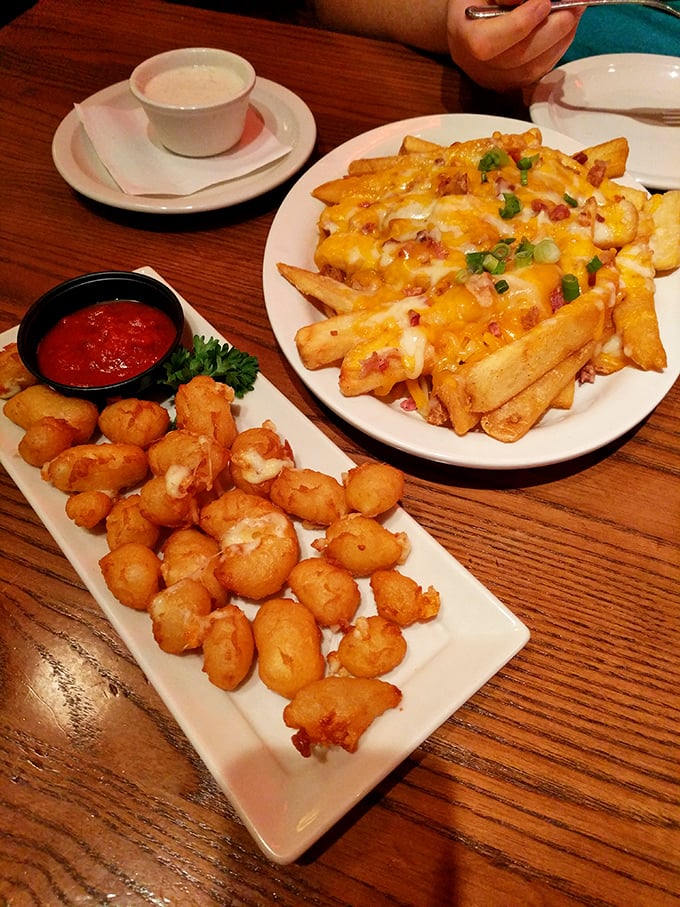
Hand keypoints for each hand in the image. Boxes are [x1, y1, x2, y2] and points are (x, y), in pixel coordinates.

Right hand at [446, 0, 583, 90]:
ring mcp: (497, 80)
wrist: (467, 25)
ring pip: (534, 68)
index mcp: (464, 38)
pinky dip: (559, 48)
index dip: (520, 23)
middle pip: (519, 58)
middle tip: (574, 5)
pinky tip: (565, 27)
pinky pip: (540, 71)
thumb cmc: (476, 1)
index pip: (488, 43)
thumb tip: (536, 1)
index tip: (544, 2)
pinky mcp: (513, 85)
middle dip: (553, 29)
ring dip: (562, 39)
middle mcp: (479, 67)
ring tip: (575, 11)